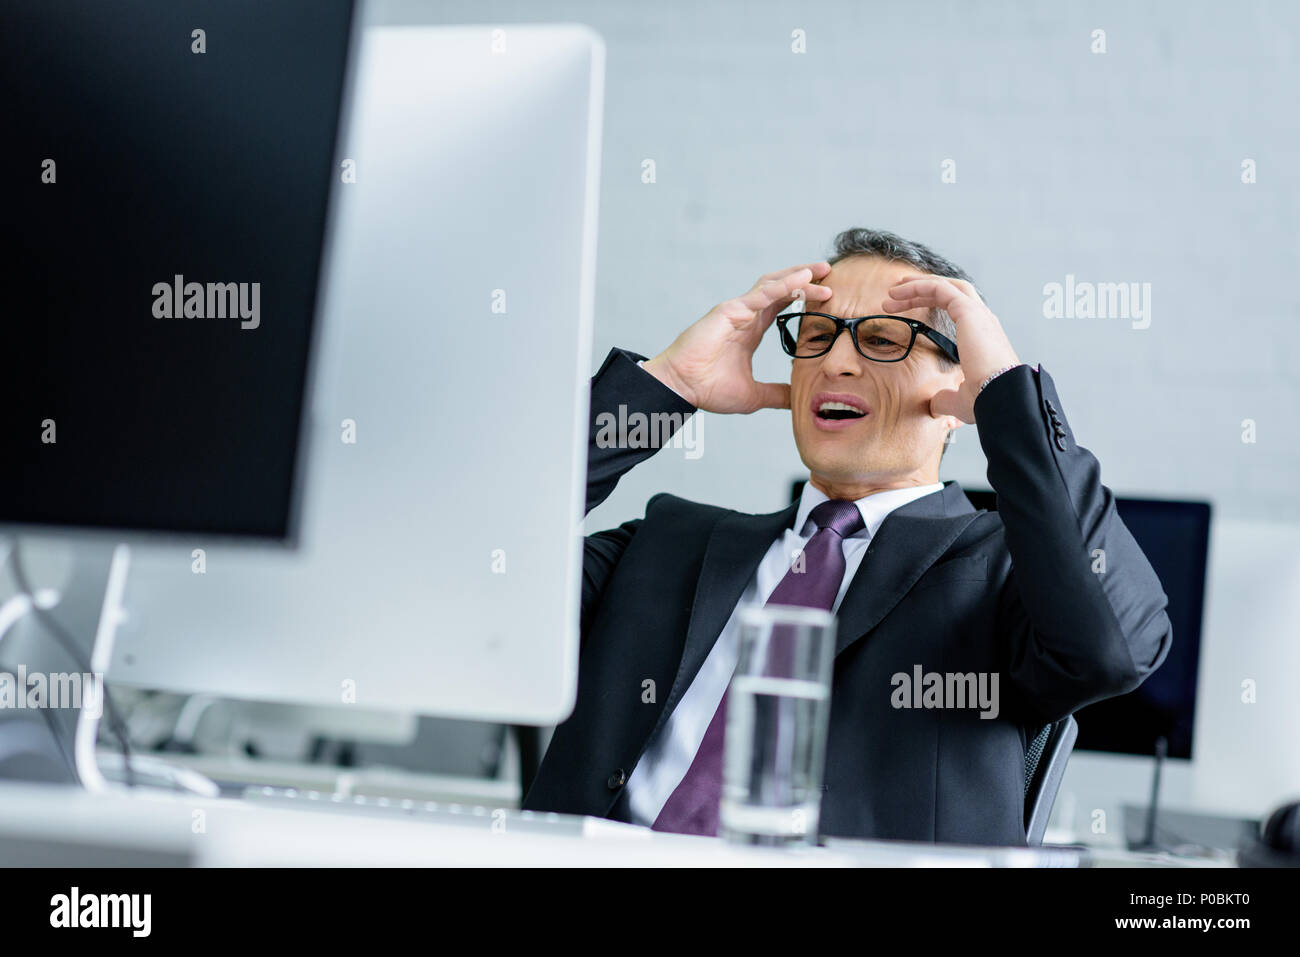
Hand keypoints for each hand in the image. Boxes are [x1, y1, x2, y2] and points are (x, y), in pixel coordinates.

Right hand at [642, 263, 833, 412]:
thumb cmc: (708, 389)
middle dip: (805, 278)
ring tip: (821, 271)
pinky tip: (803, 279)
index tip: (828, 295)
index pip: (782, 304)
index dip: (803, 296)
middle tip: (830, 272)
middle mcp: (745, 314)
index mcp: (751, 329)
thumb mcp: (754, 395)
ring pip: (773, 284)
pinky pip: (762, 294)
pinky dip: (784, 285)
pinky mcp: (729, 311)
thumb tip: (797, 398)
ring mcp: (737, 310)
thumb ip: (776, 394)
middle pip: (780, 287)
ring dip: (798, 276)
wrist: (682, 389)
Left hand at [881, 275, 1019, 424]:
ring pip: (944, 286)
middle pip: (949, 292)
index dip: (929, 303)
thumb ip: (946, 398)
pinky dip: (918, 287)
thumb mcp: (960, 400)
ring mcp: (977, 313)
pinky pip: (940, 289)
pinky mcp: (968, 311)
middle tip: (894, 294)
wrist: (1001, 396)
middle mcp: (982, 319)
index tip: (903, 309)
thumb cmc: (988, 399)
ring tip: (892, 292)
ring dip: (917, 286)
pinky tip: (899, 293)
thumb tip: (936, 403)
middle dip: (921, 290)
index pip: (954, 307)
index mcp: (981, 334)